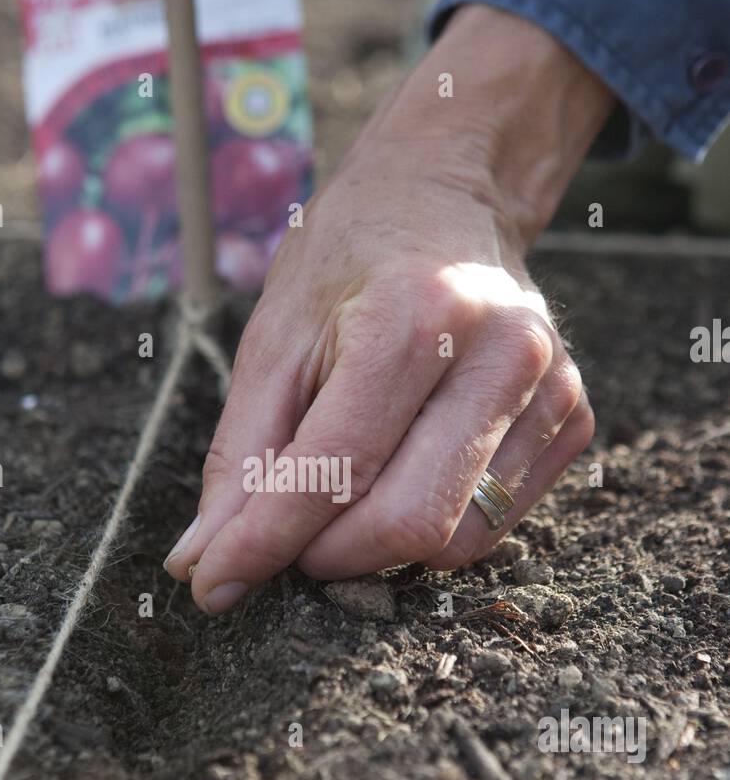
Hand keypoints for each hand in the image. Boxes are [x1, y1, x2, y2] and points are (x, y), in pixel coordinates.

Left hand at [165, 4, 614, 614]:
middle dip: (327, 555)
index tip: (212, 585)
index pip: (336, 470)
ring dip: (379, 545)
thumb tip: (207, 566)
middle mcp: (502, 351)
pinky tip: (405, 469)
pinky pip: (492, 524)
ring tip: (345, 493)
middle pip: (408, 523)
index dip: (264, 542)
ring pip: (455, 541)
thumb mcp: (273, 339)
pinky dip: (431, 524)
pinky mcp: (572, 416)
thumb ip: (241, 457)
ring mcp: (551, 386)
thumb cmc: (348, 259)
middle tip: (284, 537)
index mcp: (417, 314)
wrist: (444, 194)